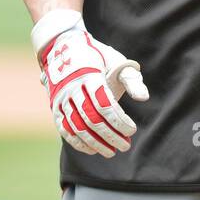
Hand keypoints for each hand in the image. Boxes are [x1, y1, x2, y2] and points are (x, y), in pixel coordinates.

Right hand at [33, 12, 148, 157]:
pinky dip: (78, 143)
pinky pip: (64, 129)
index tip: (132, 130)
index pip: (104, 104)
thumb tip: (143, 98)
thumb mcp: (117, 62)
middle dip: (110, 135)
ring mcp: (61, 99)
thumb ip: (131, 79)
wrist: (65, 47)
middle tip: (126, 145)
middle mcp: (72, 88)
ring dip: (95, 143)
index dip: (119, 121)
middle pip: (91, 118)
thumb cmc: (99, 58)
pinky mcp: (55, 107)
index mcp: (89, 75)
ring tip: (111, 152)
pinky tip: (94, 150)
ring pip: (77, 127)